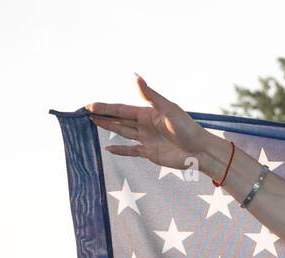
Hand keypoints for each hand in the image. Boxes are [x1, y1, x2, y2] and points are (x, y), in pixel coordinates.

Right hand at [85, 75, 218, 175]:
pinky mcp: (150, 153)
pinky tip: (108, 148)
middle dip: (103, 116)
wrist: (200, 150)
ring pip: (123, 132)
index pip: (121, 109)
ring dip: (108, 127)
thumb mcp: (168, 109)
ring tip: (92, 123)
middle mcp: (145, 125)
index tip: (89, 106)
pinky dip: (120, 150)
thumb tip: (135, 76)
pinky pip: (131, 151)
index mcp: (148, 113)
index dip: (105, 108)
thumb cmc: (188, 128)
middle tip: (85, 112)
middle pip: (119, 119)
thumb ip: (150, 95)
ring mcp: (147, 139)